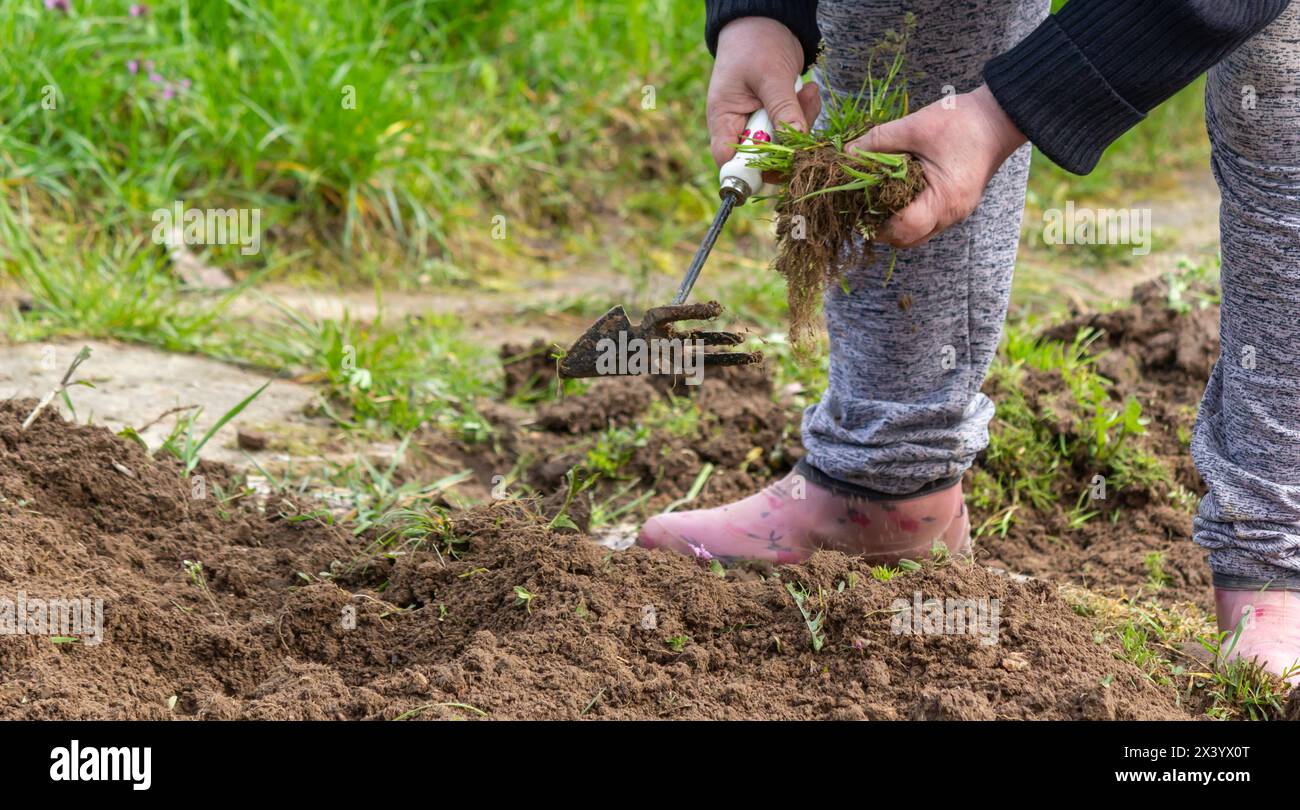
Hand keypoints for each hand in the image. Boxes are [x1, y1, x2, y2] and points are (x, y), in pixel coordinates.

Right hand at [708, 17, 821, 169]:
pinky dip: (805, 114)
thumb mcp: (770, 75)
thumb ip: (782, 108)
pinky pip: (794, 130)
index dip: (750, 171)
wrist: (767, 21)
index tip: (779, 162)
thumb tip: (795, 140)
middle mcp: (739, 127)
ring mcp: (759, 123)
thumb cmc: (756, 42)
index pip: (729, 161)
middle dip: (787, 142)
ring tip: (808, 93)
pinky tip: (808, 91)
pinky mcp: (777, 117)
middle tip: (803, 113)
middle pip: (762, 158)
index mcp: (724, 119)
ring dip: (802, 124)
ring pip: (783, 145)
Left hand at [849, 84, 1026, 247]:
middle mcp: (952, 214)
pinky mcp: (956, 205)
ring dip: (896, 223)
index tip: (857, 208)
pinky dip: (909, 214)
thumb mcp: (915, 127)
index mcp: (944, 199)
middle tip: (860, 207)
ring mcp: (956, 212)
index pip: (904, 229)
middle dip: (883, 228)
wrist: (1000, 116)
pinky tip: (894, 195)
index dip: (877, 223)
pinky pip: (927, 221)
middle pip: (909, 240)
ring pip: (918, 234)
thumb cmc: (961, 120)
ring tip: (875, 201)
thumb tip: (846, 153)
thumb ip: (878, 141)